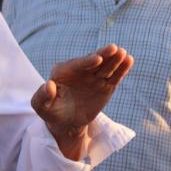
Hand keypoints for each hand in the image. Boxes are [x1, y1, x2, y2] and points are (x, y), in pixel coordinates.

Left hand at [33, 44, 132, 159]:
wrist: (66, 121)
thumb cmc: (51, 112)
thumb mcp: (41, 107)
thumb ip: (41, 97)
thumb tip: (48, 85)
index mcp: (62, 71)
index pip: (76, 65)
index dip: (86, 61)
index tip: (97, 59)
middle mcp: (80, 71)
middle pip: (93, 62)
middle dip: (103, 54)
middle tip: (114, 49)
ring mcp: (94, 77)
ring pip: (106, 67)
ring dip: (115, 60)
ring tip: (124, 54)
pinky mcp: (105, 85)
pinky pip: (114, 76)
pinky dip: (122, 69)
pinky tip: (129, 60)